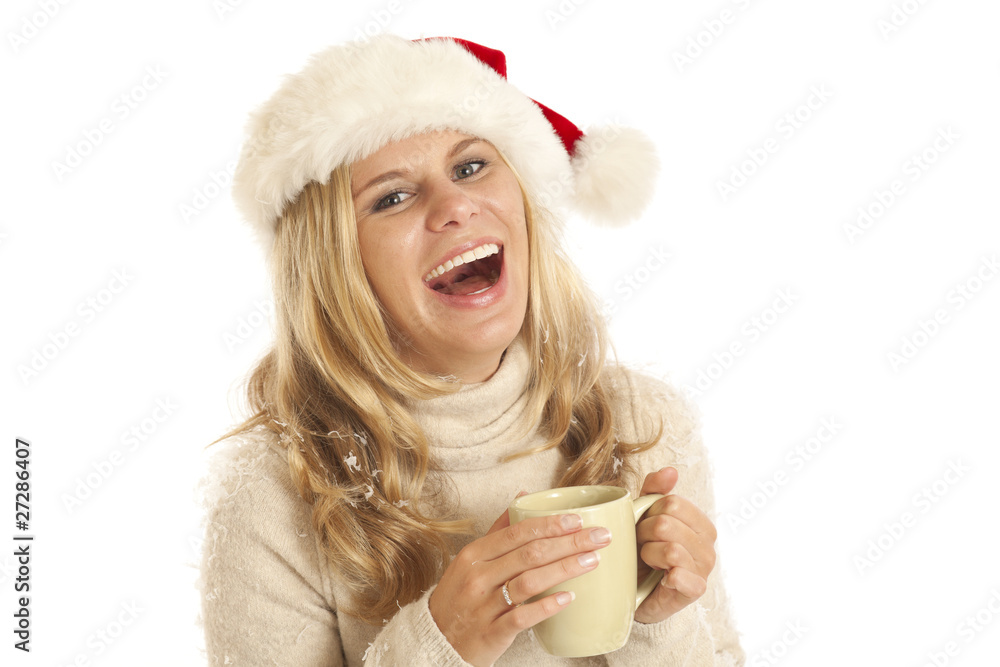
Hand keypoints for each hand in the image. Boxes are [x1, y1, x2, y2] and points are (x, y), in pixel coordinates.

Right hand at [428, 504, 611, 665]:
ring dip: (564, 569)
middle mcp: (478, 577)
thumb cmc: (459, 596)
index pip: (517, 533)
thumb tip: (524, 494)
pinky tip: (569, 598)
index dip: (549, 524)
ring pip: (529, 581)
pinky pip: (522, 617)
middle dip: (569, 543)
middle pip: (530, 554)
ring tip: (592, 561)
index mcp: (474, 554)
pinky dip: (546, 606)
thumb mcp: (470, 559)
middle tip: (598, 537)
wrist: (436, 641)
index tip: (577, 520)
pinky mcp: (492, 633)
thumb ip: (498, 529)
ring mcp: (484, 606)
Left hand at [633, 467, 716, 623]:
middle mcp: (708, 544)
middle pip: (666, 524)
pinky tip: (660, 578)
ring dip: (648, 554)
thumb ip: (654, 490)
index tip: (643, 526)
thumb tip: (671, 471)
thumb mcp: (643, 515)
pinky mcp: (696, 590)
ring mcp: (704, 568)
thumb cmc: (642, 550)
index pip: (672, 502)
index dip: (648, 513)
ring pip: (669, 549)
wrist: (635, 591)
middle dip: (643, 534)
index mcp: (700, 522)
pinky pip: (678, 573)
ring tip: (648, 561)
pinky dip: (664, 574)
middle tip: (642, 546)